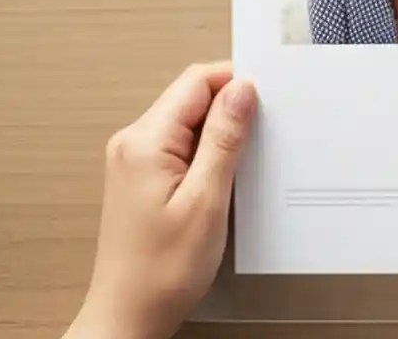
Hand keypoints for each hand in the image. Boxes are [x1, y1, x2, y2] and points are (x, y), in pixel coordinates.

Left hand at [63, 61, 257, 338]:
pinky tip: (223, 178)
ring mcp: (134, 159)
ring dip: (220, 133)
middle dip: (231, 108)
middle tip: (262, 137)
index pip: (196, 82)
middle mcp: (133, 143)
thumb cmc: (161, 272)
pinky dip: (207, 152)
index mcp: (144, 141)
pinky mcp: (142, 176)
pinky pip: (181, 145)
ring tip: (243, 165)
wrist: (128, 315)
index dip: (235, 81)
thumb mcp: (206, 201)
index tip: (268, 98)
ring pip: (188, 121)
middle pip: (192, 97)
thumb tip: (242, 90)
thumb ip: (224, 140)